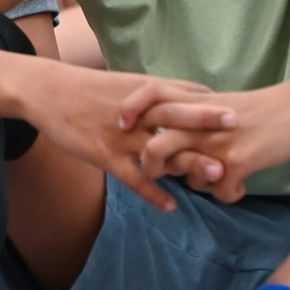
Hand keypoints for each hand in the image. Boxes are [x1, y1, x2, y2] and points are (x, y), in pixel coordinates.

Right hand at [26, 64, 235, 211]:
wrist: (48, 92)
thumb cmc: (86, 90)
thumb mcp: (124, 83)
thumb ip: (157, 93)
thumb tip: (192, 95)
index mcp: (143, 94)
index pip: (184, 96)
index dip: (211, 104)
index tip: (241, 108)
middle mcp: (137, 114)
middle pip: (177, 117)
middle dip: (208, 123)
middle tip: (240, 128)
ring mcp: (122, 136)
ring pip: (161, 150)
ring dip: (190, 163)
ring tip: (218, 176)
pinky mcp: (104, 155)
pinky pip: (133, 177)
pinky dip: (153, 192)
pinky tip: (170, 206)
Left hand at [130, 79, 289, 202]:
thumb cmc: (257, 109)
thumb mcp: (218, 104)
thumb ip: (191, 118)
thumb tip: (170, 146)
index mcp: (195, 103)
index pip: (150, 97)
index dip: (131, 111)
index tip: (125, 126)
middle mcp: (200, 122)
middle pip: (155, 147)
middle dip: (151, 168)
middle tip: (161, 174)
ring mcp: (217, 143)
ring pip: (185, 174)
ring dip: (196, 183)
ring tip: (215, 178)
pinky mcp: (237, 161)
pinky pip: (218, 189)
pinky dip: (228, 194)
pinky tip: (240, 188)